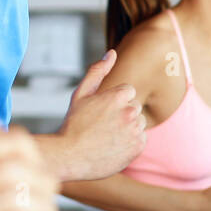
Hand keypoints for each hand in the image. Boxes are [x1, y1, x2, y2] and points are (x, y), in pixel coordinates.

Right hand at [54, 51, 146, 179]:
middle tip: (101, 127)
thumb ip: (97, 71)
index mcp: (118, 95)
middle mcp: (130, 111)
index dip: (113, 102)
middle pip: (134, 107)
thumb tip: (112, 53)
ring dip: (127, 129)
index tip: (101, 112)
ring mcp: (135, 130)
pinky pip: (140, 140)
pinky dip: (130, 143)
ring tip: (107, 137)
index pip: (128, 92)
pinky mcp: (138, 147)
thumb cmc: (73, 125)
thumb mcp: (80, 94)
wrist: (70, 157)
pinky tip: (113, 146)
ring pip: (138, 124)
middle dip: (121, 114)